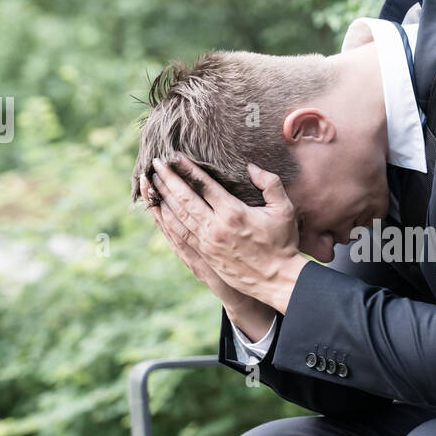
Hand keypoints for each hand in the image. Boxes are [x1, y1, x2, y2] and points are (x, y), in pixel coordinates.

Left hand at [146, 153, 307, 313]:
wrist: (277, 280)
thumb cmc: (282, 243)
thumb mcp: (284, 209)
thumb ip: (270, 183)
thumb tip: (251, 167)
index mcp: (233, 213)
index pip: (204, 185)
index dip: (188, 169)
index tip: (175, 156)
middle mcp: (216, 227)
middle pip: (184, 198)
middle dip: (168, 179)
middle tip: (156, 163)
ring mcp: (207, 243)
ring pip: (178, 215)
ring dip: (163, 196)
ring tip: (152, 181)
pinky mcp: (204, 255)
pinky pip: (179, 234)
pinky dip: (167, 219)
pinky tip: (160, 210)